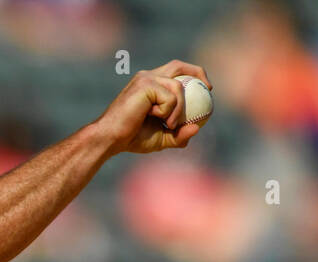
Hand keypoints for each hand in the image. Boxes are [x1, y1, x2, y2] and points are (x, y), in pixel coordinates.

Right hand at [94, 61, 212, 155]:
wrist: (109, 139)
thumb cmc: (130, 139)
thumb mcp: (160, 139)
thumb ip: (178, 135)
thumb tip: (197, 129)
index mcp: (149, 85)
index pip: (176, 72)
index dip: (194, 76)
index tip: (205, 89)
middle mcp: (147, 77)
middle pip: (179, 66)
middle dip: (197, 73)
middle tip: (208, 89)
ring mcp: (146, 78)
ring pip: (178, 87)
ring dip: (180, 108)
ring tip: (168, 124)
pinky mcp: (145, 84)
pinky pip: (171, 97)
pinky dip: (169, 111)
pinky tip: (154, 118)